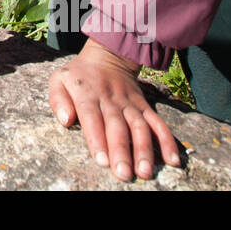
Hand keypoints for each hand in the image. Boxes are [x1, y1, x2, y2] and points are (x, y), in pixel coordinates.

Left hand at [47, 38, 180, 181]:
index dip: (97, 138)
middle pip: (117, 126)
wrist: (108, 56)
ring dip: (144, 149)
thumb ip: (58, 99)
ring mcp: (130, 104)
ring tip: (145, 172)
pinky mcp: (144, 106)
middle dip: (121, 151)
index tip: (101, 160)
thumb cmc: (78, 75)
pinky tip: (172, 160)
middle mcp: (110, 100)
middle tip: (123, 174)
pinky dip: (167, 140)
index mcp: (87, 94)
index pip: (92, 117)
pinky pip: (158, 122)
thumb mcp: (59, 79)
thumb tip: (65, 120)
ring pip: (139, 127)